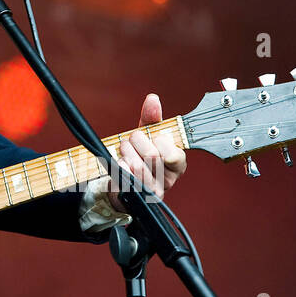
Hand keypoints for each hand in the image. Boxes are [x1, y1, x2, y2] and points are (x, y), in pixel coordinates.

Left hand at [107, 93, 187, 211]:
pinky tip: (119, 163)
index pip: (174, 155)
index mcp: (177, 164)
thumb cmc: (138, 154)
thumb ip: (151, 117)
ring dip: (125, 152)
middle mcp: (168, 180)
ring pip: (137, 166)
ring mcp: (151, 191)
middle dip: (136, 142)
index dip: (159, 141)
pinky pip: (124, 176)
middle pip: (152, 156)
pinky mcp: (135, 197)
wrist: (122, 179)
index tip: (151, 136)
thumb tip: (153, 99)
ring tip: (123, 149)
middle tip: (130, 140)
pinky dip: (118, 164)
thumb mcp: (146, 134)